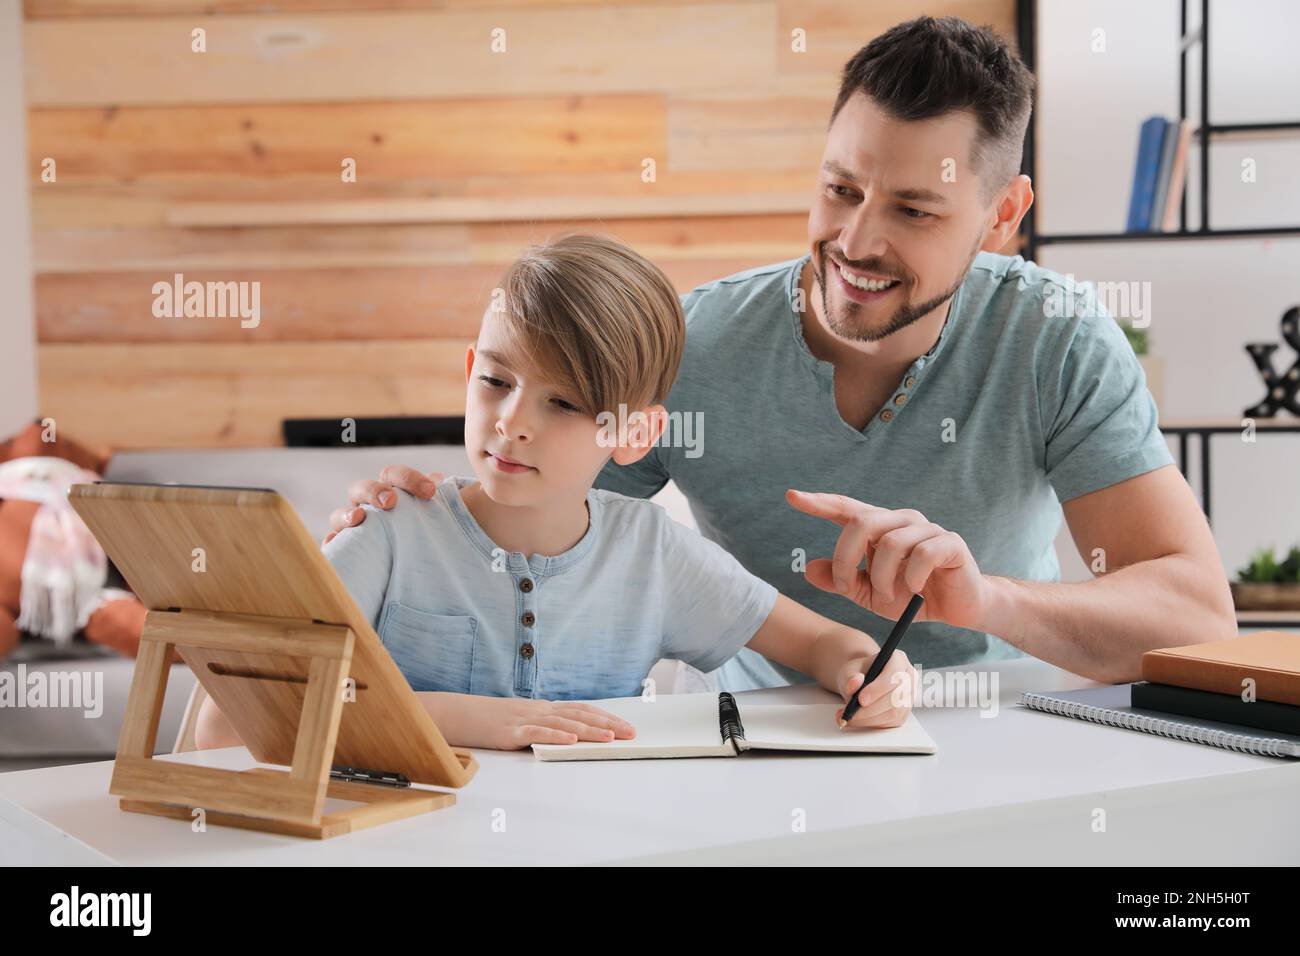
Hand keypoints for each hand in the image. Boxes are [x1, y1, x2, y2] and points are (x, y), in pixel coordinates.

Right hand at [323, 465, 444, 544]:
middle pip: (361, 489)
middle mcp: (367, 505)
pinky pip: (333, 543)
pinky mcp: (347, 547)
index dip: (409, 479)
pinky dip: (332, 541)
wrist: (418, 559)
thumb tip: (438, 481)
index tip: (430, 491)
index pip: (392, 475)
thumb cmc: (427, 529)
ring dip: (347, 515)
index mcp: (389, 490)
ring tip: (358, 518)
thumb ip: (440, 499)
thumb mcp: (437, 514)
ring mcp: (354, 526)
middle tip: (391, 501)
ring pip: (340, 514)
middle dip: (374, 491)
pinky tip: (335, 542)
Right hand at [434, 694, 637, 750]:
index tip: (627, 726)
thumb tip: (567, 736)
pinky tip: (571, 739)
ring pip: (564, 722)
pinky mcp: (510, 732)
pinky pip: (537, 732)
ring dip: (589, 729)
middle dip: (608, 724)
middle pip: (580, 714)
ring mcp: (526, 719)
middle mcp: (539, 709)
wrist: (457, 714)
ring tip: (610, 737)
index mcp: (543, 708)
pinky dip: (556, 735)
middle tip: (631, 733)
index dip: (605, 717)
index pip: (582, 709)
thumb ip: (542, 726)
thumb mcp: (520, 721)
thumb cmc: (488, 721)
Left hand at [786, 489, 990, 629]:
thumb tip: (808, 569)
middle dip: (845, 558)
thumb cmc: (911, 596)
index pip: (846, 509)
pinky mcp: (949, 542)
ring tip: (890, 596)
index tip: (791, 496)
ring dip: (882, 578)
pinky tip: (915, 591)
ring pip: (890, 543)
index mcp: (879, 528)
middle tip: (844, 586)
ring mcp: (926, 529)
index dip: (818, 502)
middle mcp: (901, 520)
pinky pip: (921, 554)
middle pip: (861, 523)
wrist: (957, 609)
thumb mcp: (870, 595)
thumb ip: (842, 582)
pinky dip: (911, 578)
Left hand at [835, 650, 916, 728]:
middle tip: (850, 712)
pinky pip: (890, 722)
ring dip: (869, 718)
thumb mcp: (849, 670)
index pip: (894, 674)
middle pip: (895, 697)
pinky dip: (871, 723)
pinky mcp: (904, 713)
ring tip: (848, 716)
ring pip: (893, 713)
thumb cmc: (859, 672)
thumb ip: (850, 676)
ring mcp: (908, 697)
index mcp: (898, 660)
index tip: (861, 699)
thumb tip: (855, 683)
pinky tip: (857, 720)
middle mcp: (908, 678)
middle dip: (871, 709)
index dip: (878, 688)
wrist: (862, 681)